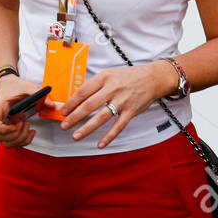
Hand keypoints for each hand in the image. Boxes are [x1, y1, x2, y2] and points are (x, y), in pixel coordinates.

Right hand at [0, 75, 46, 147]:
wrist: (8, 84)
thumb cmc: (14, 86)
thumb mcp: (26, 87)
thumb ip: (38, 94)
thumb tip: (51, 104)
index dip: (4, 129)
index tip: (16, 124)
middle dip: (15, 134)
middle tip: (24, 123)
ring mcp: (2, 126)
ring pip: (6, 142)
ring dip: (20, 139)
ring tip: (28, 126)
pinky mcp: (8, 129)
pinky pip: (12, 142)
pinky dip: (23, 141)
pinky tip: (30, 131)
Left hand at [59, 62, 174, 148]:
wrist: (153, 78)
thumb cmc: (130, 76)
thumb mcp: (110, 74)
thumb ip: (96, 85)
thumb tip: (78, 99)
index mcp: (105, 77)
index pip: (83, 92)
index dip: (71, 103)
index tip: (64, 111)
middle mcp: (113, 88)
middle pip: (89, 105)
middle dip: (74, 117)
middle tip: (64, 125)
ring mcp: (122, 101)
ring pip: (101, 117)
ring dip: (87, 128)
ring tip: (76, 136)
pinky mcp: (131, 111)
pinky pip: (118, 126)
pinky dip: (109, 136)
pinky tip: (100, 144)